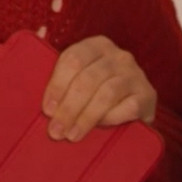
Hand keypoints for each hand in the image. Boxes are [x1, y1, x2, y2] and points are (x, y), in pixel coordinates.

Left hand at [41, 36, 156, 141]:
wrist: (134, 110)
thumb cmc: (96, 95)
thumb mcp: (79, 79)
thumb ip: (61, 76)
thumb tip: (33, 56)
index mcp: (97, 46)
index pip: (73, 59)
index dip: (57, 85)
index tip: (46, 110)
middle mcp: (119, 56)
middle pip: (88, 79)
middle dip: (68, 107)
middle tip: (55, 131)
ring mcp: (136, 74)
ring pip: (107, 93)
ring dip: (86, 117)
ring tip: (71, 135)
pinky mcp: (148, 95)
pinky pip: (128, 107)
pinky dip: (111, 118)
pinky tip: (100, 129)